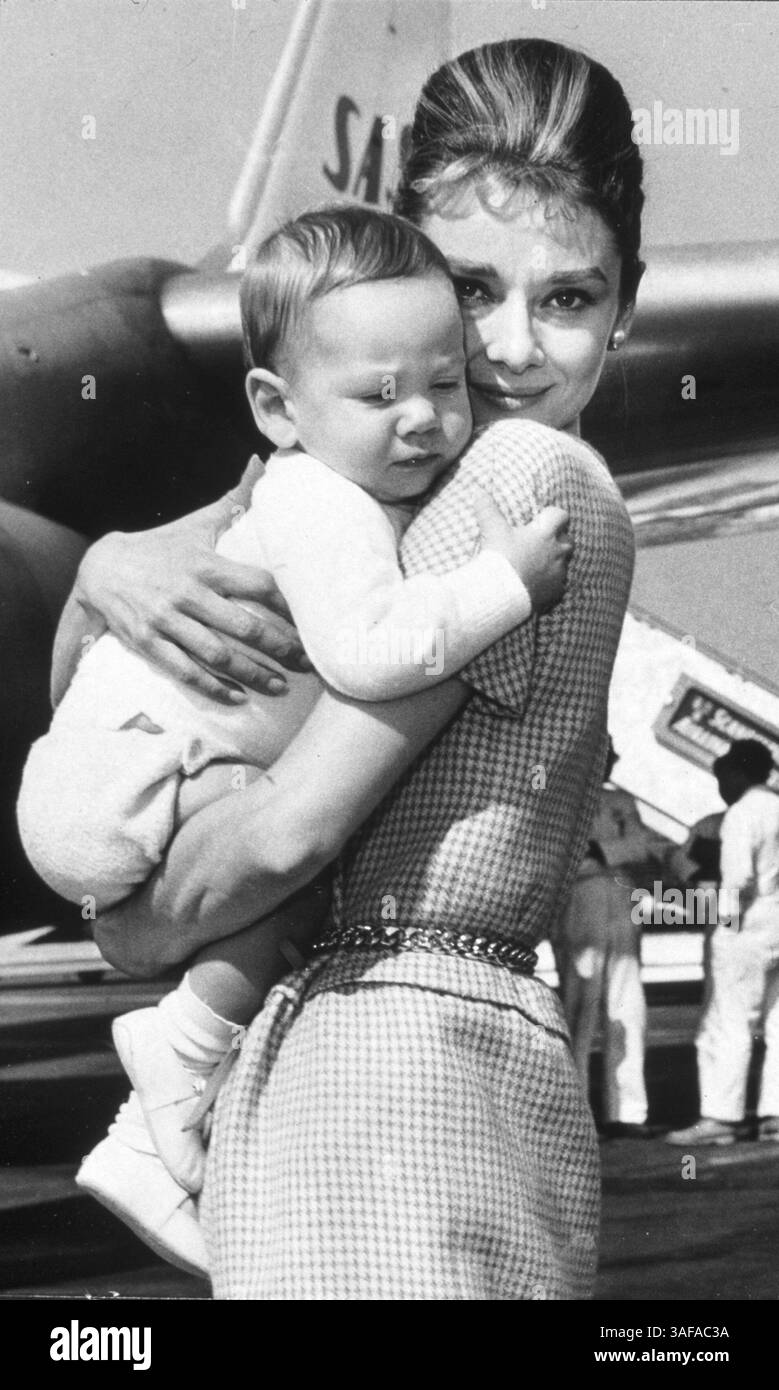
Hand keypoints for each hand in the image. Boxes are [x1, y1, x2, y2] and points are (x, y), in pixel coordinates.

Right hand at [76, 513, 309, 702]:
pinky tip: (239, 697)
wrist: (101, 568)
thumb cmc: (162, 547)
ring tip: (281, 687)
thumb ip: (235, 498)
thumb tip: (261, 462)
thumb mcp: (197, 523)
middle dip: (280, 649)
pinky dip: (214, 688)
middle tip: (308, 665)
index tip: (314, 622)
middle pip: (244, 627)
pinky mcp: (149, 643)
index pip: (258, 585)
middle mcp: (188, 594)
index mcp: (206, 565)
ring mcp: (167, 621)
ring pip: (218, 655)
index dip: (289, 606)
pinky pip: (186, 671)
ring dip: (253, 674)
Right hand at [474, 494, 573, 612]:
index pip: (560, 515)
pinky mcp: (555, 591)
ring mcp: (558, 572)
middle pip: (568, 540)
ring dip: (554, 562)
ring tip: (538, 565)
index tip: (543, 518)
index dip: (553, 515)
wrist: (500, 593)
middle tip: (542, 543)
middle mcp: (556, 551)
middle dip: (559, 540)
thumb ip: (487, 509)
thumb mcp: (492, 530)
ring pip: (564, 563)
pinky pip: (559, 585)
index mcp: (544, 533)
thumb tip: (478, 491)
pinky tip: (538, 585)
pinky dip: (551, 584)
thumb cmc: (499, 558)